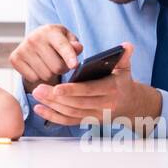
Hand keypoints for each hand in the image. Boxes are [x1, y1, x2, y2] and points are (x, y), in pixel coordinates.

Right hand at [10, 24, 83, 94]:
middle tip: (60, 62)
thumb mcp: (68, 39)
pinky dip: (38, 76)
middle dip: (62, 69)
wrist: (34, 40)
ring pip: (46, 75)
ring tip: (49, 64)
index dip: (69, 56)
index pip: (62, 46)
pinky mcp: (14, 58)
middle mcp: (34, 38)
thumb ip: (75, 45)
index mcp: (50, 31)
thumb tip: (77, 48)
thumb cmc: (55, 41)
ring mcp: (23, 48)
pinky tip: (37, 66)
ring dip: (51, 74)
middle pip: (57, 67)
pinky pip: (34, 78)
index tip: (74, 65)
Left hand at [30, 43, 161, 126]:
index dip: (72, 90)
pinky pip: (69, 121)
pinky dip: (53, 117)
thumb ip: (124, 57)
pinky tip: (40, 109)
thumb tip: (126, 45)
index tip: (56, 88)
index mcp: (111, 90)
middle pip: (76, 104)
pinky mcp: (88, 122)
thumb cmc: (122, 82)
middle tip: (38, 89)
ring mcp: (95, 116)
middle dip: (56, 98)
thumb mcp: (125, 69)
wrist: (130, 105)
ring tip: (36, 95)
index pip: (89, 91)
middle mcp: (104, 106)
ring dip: (52, 106)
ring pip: (71, 113)